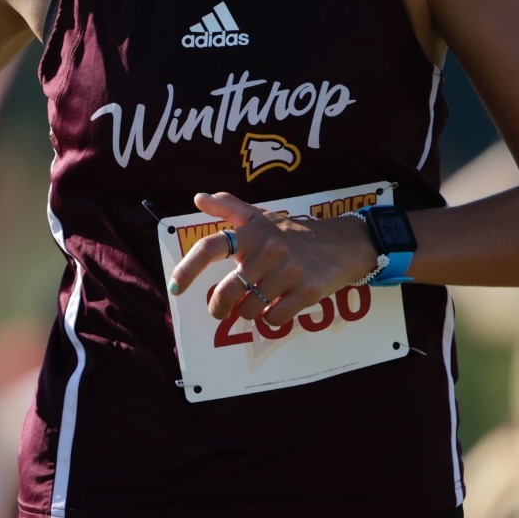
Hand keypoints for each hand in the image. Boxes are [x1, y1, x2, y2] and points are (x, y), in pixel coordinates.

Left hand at [168, 191, 375, 333]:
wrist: (343, 244)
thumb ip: (229, 208)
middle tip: (220, 311)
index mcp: (252, 232)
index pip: (211, 247)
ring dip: (249, 313)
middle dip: (220, 307)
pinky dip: (272, 320)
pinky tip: (278, 308)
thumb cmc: (295, 233)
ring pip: (250, 309)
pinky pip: (275, 318)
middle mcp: (268, 249)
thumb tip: (198, 198)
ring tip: (258, 304)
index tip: (175, 288)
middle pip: (228, 291)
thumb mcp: (262, 216)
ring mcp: (289, 270)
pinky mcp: (307, 290)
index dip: (188, 269)